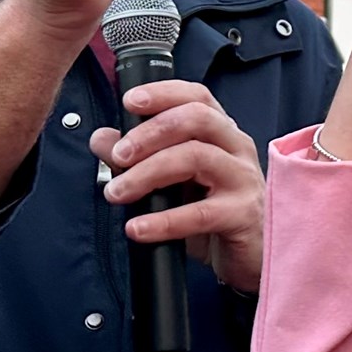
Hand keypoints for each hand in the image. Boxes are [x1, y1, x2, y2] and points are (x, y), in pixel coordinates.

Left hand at [91, 82, 265, 292]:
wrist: (249, 258)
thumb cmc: (214, 213)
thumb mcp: (172, 182)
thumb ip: (138, 157)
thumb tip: (102, 138)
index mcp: (221, 132)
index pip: (197, 97)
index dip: (163, 93)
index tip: (129, 101)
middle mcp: (237, 147)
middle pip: (197, 118)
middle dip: (150, 132)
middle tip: (117, 155)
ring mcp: (243, 179)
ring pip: (196, 157)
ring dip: (148, 172)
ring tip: (116, 193)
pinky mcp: (243, 214)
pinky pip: (200, 213)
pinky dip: (163, 221)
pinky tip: (138, 228)